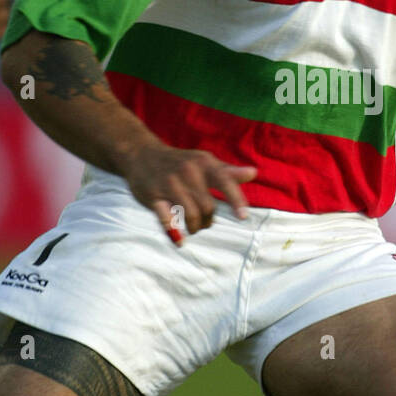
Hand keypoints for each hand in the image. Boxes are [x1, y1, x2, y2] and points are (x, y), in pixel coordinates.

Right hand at [121, 145, 257, 240]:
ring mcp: (169, 184)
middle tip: (204, 223)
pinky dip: (175, 233)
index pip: (225, 181)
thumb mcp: (203, 162)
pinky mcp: (153, 196)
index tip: (243, 217)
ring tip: (193, 228)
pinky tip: (180, 241)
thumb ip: (227, 172)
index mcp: (203, 163)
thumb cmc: (180, 162)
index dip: (236, 200)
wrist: (142, 154)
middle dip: (208, 220)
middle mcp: (188, 171)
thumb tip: (253, 173)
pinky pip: (166, 219)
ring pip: (191, 215)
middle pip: (208, 207)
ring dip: (195, 227)